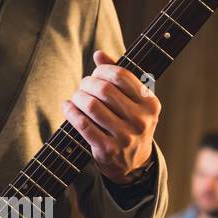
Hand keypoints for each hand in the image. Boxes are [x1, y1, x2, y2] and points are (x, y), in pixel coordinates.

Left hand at [62, 49, 160, 183]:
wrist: (132, 163)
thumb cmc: (130, 124)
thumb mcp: (133, 101)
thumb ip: (118, 76)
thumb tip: (99, 54)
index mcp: (150, 103)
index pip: (121, 76)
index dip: (102, 71)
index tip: (95, 74)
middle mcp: (140, 120)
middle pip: (104, 89)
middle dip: (87, 83)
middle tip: (83, 86)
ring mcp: (125, 137)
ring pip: (91, 106)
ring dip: (78, 97)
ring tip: (76, 97)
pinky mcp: (108, 150)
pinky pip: (83, 125)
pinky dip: (71, 112)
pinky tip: (68, 107)